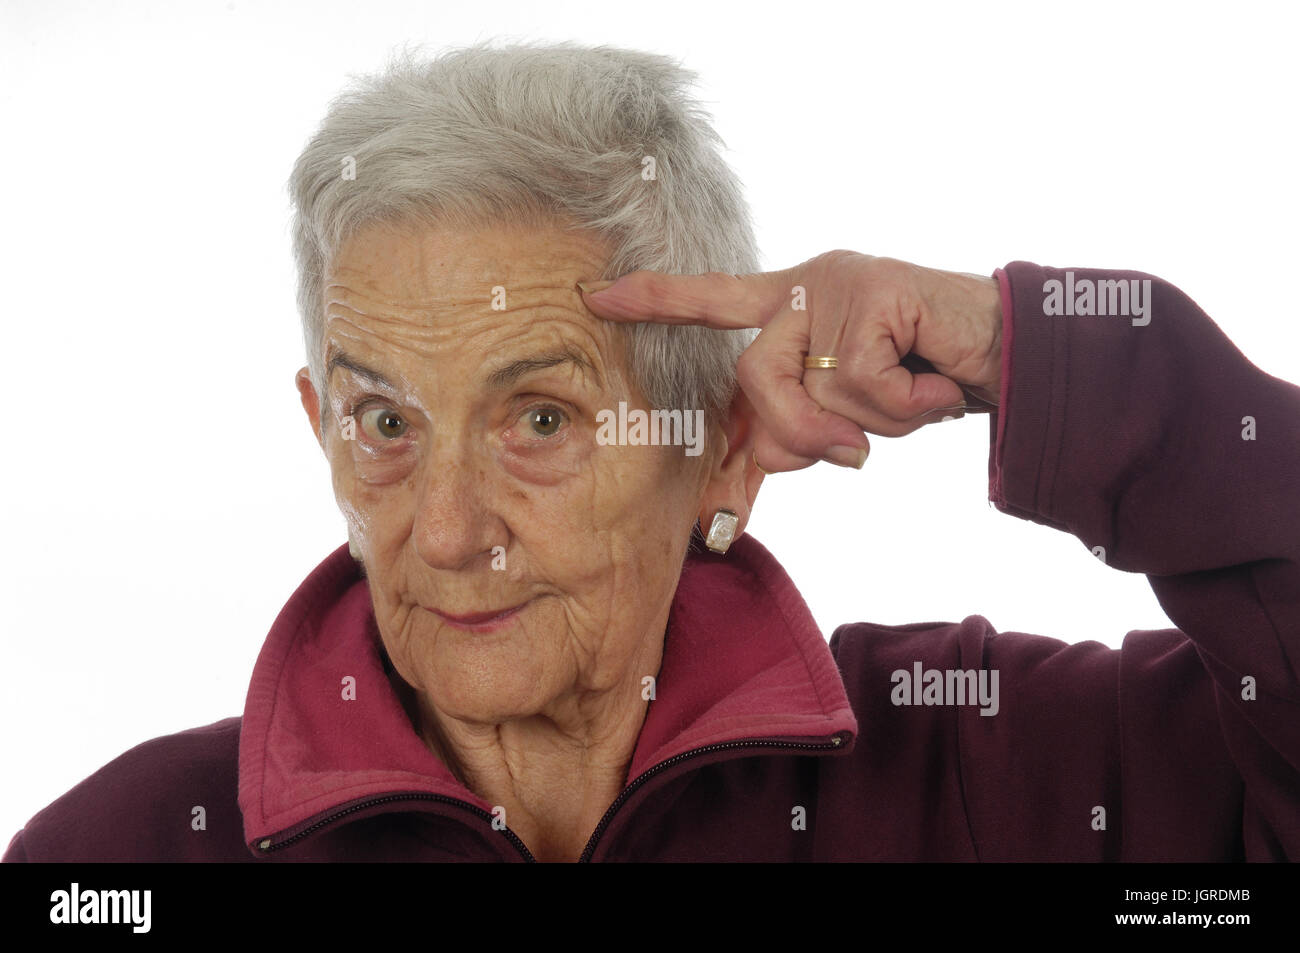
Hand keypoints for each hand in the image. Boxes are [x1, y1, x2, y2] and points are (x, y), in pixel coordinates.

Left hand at [578, 251, 1003, 471]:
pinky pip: (861, 383)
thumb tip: (754, 468)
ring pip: (808, 386)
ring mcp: (838, 282)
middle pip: (754, 378)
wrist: (1009, 353)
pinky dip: (904, 404)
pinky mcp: (874, 289)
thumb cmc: (923, 378)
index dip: (654, 300)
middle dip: (802, 433)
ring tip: (912, 399)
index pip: (711, 302)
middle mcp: (805, 285)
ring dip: (864, 421)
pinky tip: (934, 382)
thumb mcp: (848, 413)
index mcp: (792, 305)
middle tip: (854, 452)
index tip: (596, 295)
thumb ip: (793, 433)